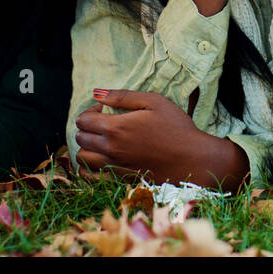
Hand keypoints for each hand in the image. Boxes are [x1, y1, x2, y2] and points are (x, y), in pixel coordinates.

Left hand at [74, 89, 248, 189]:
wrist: (192, 158)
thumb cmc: (176, 126)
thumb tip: (96, 93)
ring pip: (82, 158)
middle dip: (87, 128)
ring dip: (86, 147)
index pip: (83, 120)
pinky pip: (90, 178)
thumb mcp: (153, 101)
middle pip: (80, 137)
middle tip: (105, 124)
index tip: (105, 111)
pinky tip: (99, 161)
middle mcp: (110, 149)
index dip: (91, 112)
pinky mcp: (120, 180)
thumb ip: (122, 96)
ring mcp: (114, 167)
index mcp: (116, 127)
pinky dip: (87, 169)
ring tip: (101, 142)